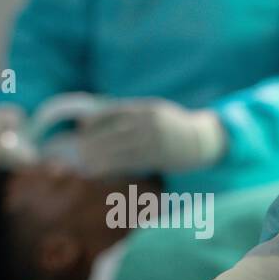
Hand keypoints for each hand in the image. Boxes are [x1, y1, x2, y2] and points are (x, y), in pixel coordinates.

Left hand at [78, 99, 225, 175]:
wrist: (201, 140)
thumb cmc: (171, 127)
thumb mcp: (154, 112)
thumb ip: (132, 115)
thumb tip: (97, 121)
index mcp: (146, 108)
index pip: (115, 111)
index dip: (96, 119)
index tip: (82, 126)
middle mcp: (149, 122)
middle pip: (115, 132)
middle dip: (94, 141)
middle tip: (77, 149)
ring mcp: (155, 139)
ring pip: (121, 149)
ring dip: (100, 157)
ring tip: (83, 163)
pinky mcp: (159, 156)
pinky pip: (131, 162)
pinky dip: (113, 167)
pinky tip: (101, 171)